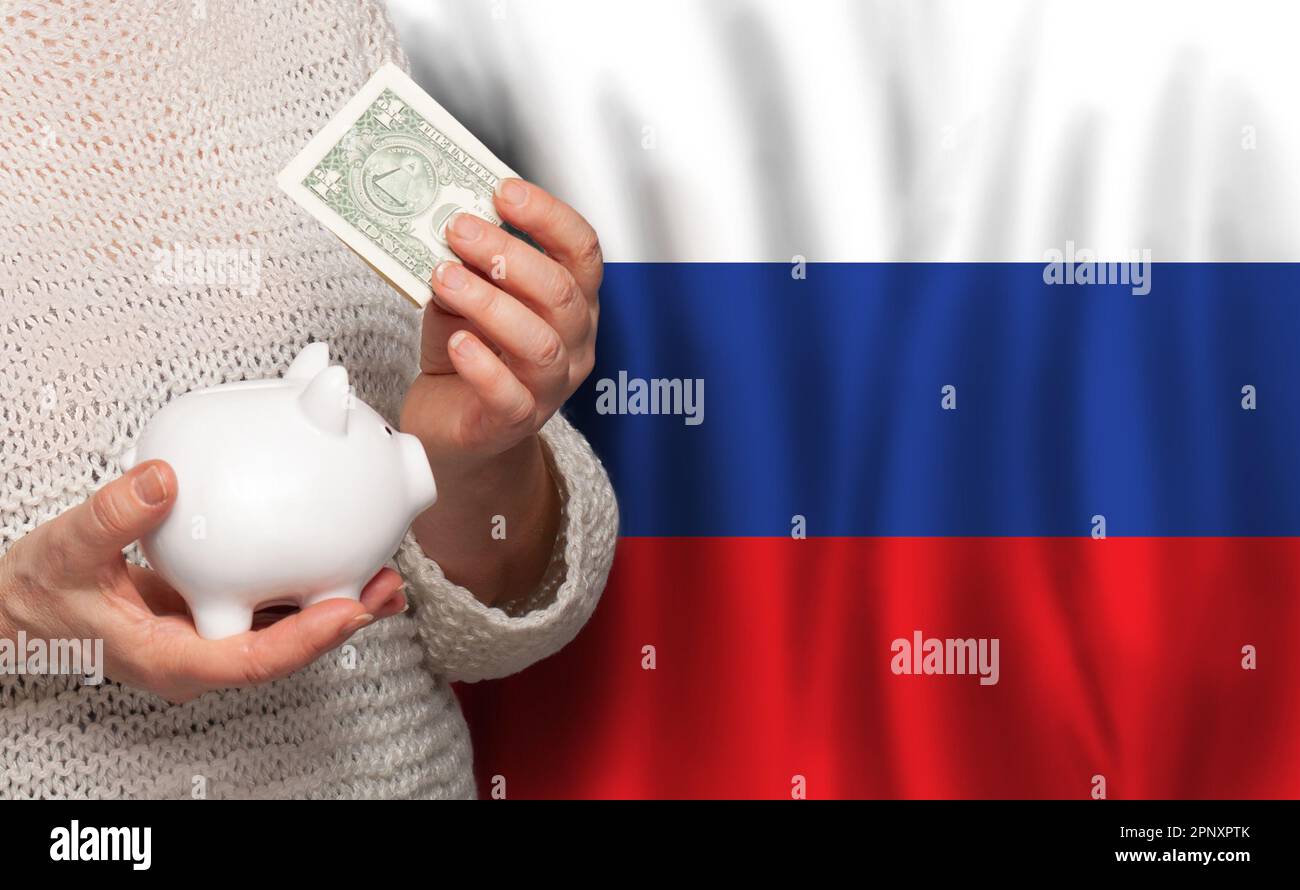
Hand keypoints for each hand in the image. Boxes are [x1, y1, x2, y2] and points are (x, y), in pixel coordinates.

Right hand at [0, 461, 406, 702]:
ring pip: (285, 631)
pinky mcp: (214, 615)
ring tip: (386, 574)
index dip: (305, 640)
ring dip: (337, 606)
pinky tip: (337, 557)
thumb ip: (110, 518)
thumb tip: (163, 479)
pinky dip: (307, 586)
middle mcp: (200, 657)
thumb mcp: (64, 551)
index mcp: (169, 659)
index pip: (251, 661)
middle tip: (388, 586)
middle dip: (342, 622)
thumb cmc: (41, 591)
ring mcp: (210, 638)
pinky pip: (269, 607)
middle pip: (285, 650)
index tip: (350, 611)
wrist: (21, 608)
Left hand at [400, 178, 600, 603]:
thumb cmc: (464, 352)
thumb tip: (444, 222)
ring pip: (539, 342)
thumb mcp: (463, 296)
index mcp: (571, 302)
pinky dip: (482, 364)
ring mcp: (549, 386)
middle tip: (459, 228)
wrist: (450, 428)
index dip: (549, 216)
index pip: (582, 251)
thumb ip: (464, 265)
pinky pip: (509, 394)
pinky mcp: (515, 422)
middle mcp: (573, 343)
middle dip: (509, 253)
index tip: (504, 191)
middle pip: (562, 292)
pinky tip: (455, 343)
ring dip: (489, 303)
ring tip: (444, 277)